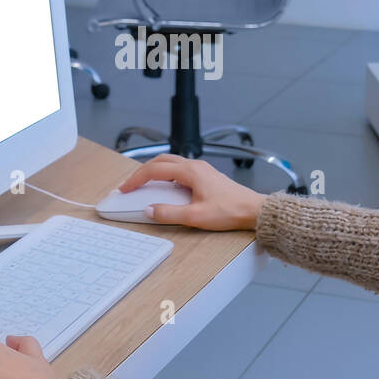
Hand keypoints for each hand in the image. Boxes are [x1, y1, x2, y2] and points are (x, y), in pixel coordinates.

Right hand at [119, 153, 266, 230]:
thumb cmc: (229, 211)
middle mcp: (195, 166)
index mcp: (190, 171)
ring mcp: (202, 169)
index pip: (154, 170)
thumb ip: (169, 214)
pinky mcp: (206, 176)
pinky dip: (166, 175)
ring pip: (171, 163)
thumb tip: (149, 210)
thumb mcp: (196, 217)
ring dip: (154, 171)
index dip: (136, 179)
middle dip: (142, 172)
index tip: (124, 189)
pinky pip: (180, 169)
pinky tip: (165, 188)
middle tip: (130, 185)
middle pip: (161, 161)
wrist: (253, 210)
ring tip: (144, 185)